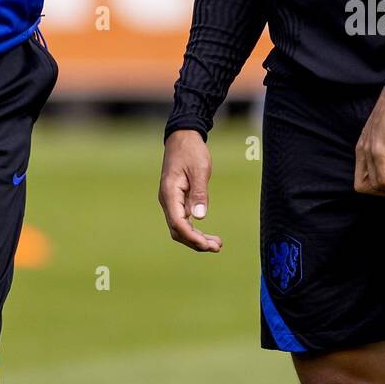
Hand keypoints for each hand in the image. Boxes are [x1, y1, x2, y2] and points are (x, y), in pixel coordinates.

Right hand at [159, 129, 221, 251]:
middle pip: (177, 230)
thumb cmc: (191, 150)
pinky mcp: (177, 199)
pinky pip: (183, 220)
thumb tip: (199, 218)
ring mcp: (171, 200)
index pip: (177, 223)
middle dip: (195, 242)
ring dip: (196, 238)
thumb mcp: (199, 169)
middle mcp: (167, 199)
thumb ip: (199, 194)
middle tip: (217, 247)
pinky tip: (208, 234)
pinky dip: (195, 229)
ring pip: (180, 227)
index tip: (208, 245)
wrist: (182, 136)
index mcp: (169, 193)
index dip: (192, 237)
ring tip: (216, 244)